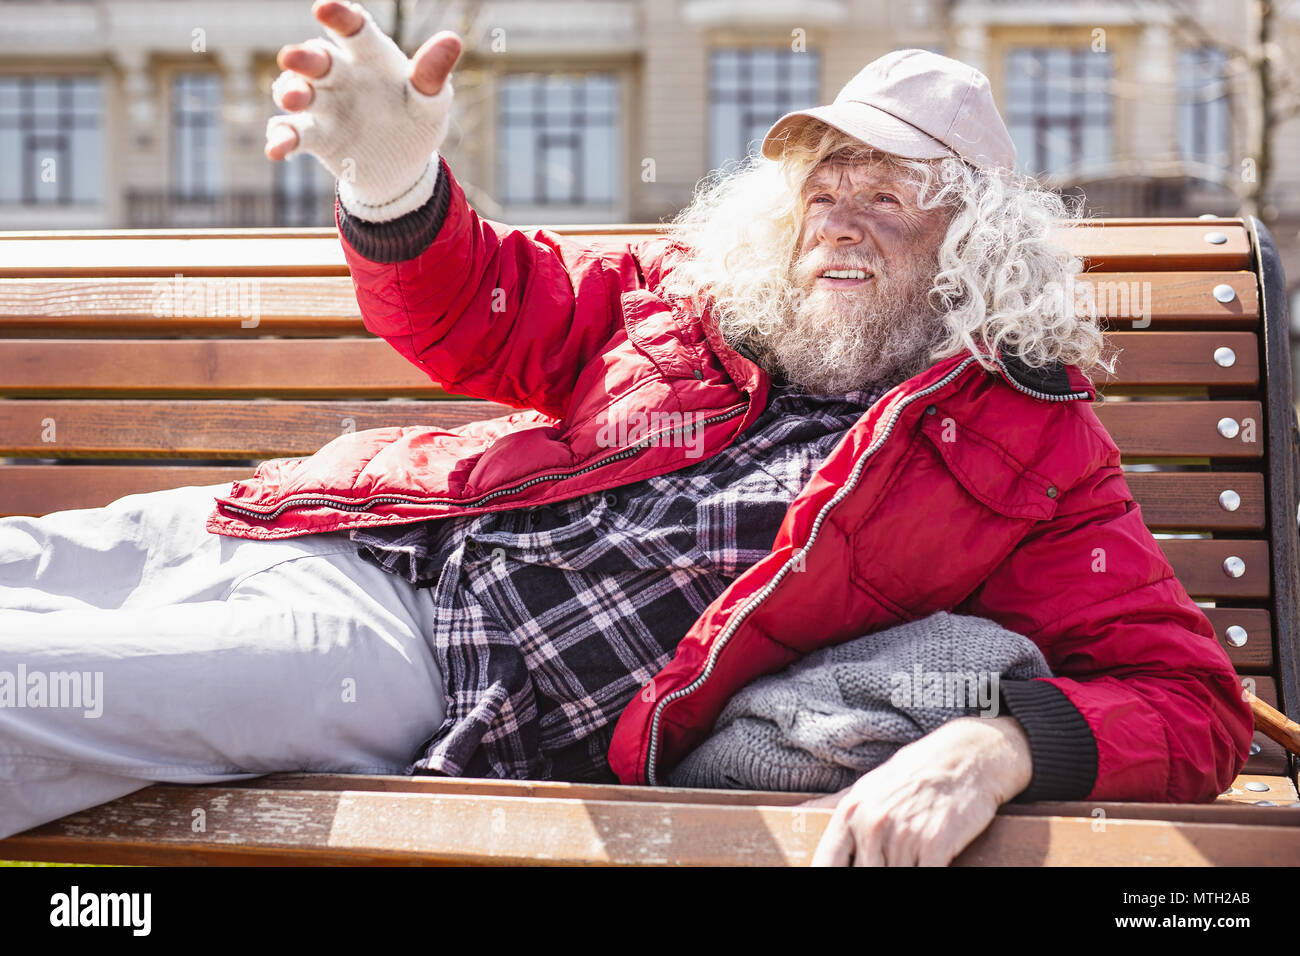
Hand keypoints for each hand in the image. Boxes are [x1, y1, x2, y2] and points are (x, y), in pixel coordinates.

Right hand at [266, 0, 462, 221]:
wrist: (402, 167)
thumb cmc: (416, 122)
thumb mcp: (431, 103)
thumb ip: (433, 75)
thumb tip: (452, 40)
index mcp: (370, 57)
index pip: (353, 30)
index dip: (339, 17)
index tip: (323, 9)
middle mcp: (341, 75)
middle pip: (318, 59)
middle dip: (304, 58)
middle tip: (291, 58)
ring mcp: (324, 105)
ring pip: (298, 92)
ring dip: (289, 93)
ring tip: (292, 99)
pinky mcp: (315, 136)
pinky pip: (293, 133)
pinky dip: (282, 139)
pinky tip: (276, 149)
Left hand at [802, 716, 1032, 865]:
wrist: (967, 757)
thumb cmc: (916, 772)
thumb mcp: (868, 784)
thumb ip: (833, 804)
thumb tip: (798, 813)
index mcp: (851, 812)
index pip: (827, 864)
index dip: (828, 876)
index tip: (839, 879)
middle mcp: (873, 824)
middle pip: (864, 875)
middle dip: (877, 873)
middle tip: (889, 862)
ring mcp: (904, 835)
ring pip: (894, 878)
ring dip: (903, 871)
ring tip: (910, 858)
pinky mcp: (935, 845)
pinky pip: (923, 877)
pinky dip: (923, 874)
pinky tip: (928, 864)